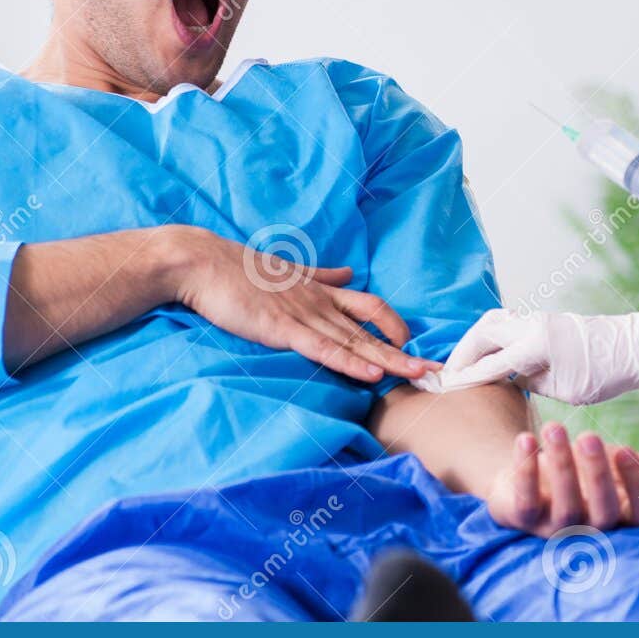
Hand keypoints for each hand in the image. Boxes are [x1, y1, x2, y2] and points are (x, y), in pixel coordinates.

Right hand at [166, 226, 433, 383]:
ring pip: (356, 342)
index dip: (396, 325)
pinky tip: (372, 374)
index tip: (415, 344)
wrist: (202, 262)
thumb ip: (320, 275)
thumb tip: (348, 273)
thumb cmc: (238, 269)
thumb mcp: (287, 271)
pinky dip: (350, 363)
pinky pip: (324, 349)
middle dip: (406, 351)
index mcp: (320, 290)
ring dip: (390, 361)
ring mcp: (303, 315)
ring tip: (420, 375)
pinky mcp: (282, 329)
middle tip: (437, 371)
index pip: (371, 306)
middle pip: (373, 328)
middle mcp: (319, 303)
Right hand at [434, 308, 638, 403]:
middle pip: (482, 333)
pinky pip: (505, 323)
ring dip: (474, 341)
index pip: (490, 364)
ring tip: (463, 363)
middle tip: (449, 375)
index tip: (447, 389)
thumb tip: (509, 378)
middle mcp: (532, 326)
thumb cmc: (606, 374)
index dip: (467, 378)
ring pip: (492, 322)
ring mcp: (537, 319)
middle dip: (462, 354)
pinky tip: (486, 353)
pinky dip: (489, 336)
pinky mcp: (543, 320)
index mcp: (536, 345)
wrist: (635, 347)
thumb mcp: (567, 391)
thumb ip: (532, 383)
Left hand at [485, 421, 638, 535]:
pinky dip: (524, 470)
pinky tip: (526, 439)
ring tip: (556, 426)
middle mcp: (592, 530)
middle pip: (603, 513)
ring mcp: (556, 529)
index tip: (627, 450)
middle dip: (597, 475)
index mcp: (623, 519)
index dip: (636, 484)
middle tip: (590, 437)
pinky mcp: (522, 518)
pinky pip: (524, 501)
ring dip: (561, 466)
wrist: (534, 471)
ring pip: (564, 508)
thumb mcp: (623, 466)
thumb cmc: (588, 472)